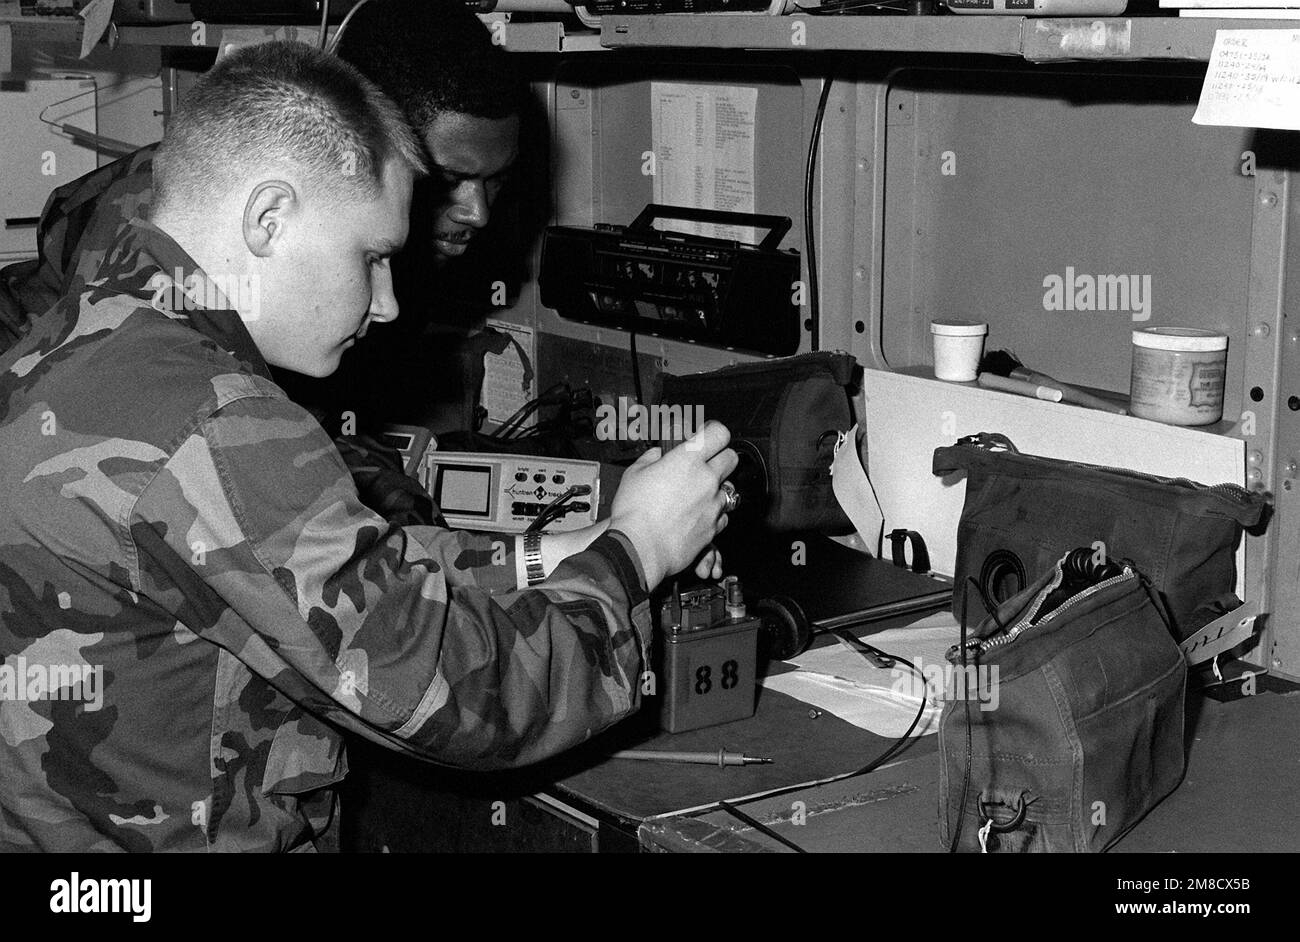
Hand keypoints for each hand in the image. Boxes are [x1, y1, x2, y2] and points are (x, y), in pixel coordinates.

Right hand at [609, 421, 737, 588]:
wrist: (639, 549)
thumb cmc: (633, 512)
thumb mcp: (634, 473)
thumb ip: (651, 458)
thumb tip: (658, 454)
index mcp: (687, 460)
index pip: (719, 433)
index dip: (714, 432)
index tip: (708, 436)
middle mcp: (706, 479)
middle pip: (731, 458)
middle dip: (721, 457)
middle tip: (705, 463)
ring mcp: (713, 504)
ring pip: (729, 488)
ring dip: (716, 488)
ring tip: (696, 495)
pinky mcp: (714, 527)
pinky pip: (723, 514)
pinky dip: (714, 512)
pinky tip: (697, 514)